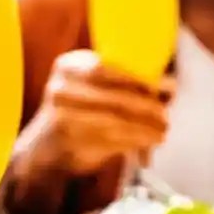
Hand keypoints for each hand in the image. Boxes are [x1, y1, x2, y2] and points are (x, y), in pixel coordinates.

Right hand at [14, 50, 170, 178]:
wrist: (44, 147)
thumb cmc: (79, 111)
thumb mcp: (91, 86)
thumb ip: (123, 82)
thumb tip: (169, 86)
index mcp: (68, 66)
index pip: (108, 68)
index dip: (140, 78)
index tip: (168, 86)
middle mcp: (62, 89)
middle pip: (115, 97)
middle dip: (147, 108)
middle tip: (166, 116)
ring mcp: (63, 117)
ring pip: (115, 122)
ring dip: (145, 129)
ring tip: (162, 132)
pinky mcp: (70, 143)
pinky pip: (110, 141)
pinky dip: (133, 142)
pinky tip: (148, 142)